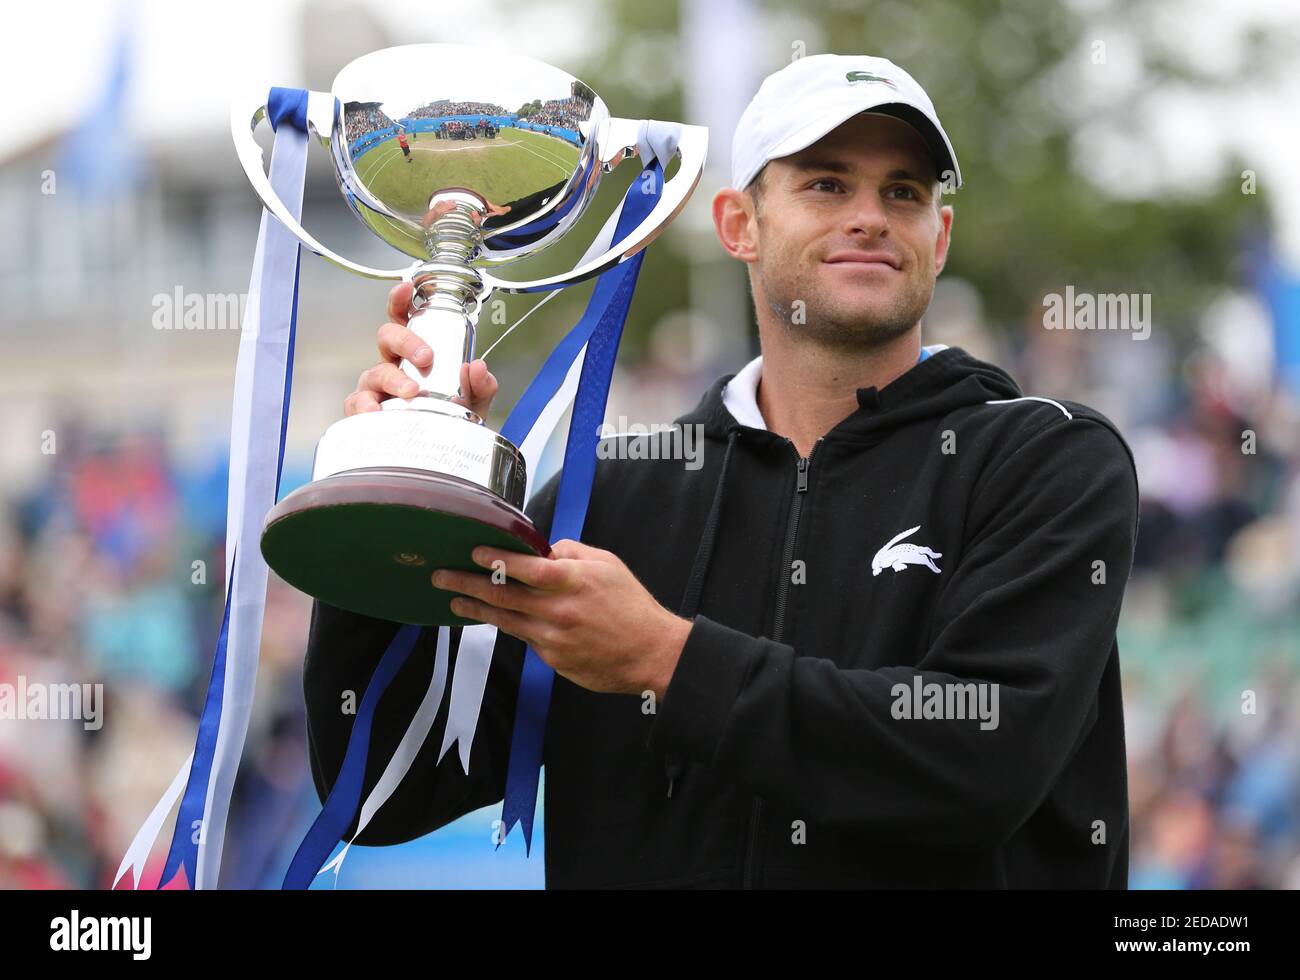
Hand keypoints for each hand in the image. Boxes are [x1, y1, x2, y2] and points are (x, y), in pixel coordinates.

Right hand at [343, 282, 498, 417]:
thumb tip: (478, 367)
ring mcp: (376, 387)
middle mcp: (392, 365)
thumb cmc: (451, 420)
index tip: (406, 289)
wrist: (441, 454)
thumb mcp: (475, 400)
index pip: (404, 320)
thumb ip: (482, 384)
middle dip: (406, 342)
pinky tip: (377, 412)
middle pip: (388, 337)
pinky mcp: (366, 411)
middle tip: (426, 357)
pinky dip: (365, 406)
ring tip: (410, 390)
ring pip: (375, 372)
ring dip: (393, 378)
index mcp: (414, 354)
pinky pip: (357, 404)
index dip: (401, 301)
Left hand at [431, 540, 692, 700]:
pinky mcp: (552, 658)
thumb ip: (571, 553)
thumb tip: (542, 550)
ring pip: (504, 619)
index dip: (494, 558)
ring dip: (475, 609)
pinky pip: (525, 637)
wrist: (650, 653)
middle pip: (502, 594)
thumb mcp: (607, 564)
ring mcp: (552, 637)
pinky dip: (508, 626)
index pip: (523, 566)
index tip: (472, 551)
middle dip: (467, 583)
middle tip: (442, 577)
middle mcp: (557, 609)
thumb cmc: (631, 606)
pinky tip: (494, 619)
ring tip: (454, 601)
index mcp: (572, 580)